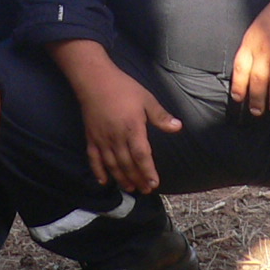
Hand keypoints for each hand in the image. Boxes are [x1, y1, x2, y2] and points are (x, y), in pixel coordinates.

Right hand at [73, 60, 181, 192]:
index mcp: (132, 128)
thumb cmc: (123, 88)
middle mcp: (116, 138)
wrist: (94, 80)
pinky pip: (94, 159)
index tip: (154, 183)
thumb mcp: (146, 99)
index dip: (148, 171)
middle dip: (137, 179)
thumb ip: (160, 116)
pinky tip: (104, 182)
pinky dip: (98, 172)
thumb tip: (178, 127)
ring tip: (130, 188)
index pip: (141, 156)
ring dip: (122, 178)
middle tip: (145, 190)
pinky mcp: (91, 138)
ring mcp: (102, 139)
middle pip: (128, 164)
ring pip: (112, 165)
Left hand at [231, 0, 269, 114]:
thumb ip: (252, 47)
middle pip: (258, 79)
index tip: (238, 99)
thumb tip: (248, 70)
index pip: (240, 68)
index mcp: (251, 42)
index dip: (238, 85)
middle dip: (256, 99)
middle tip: (257, 112)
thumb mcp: (257, 27)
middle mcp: (264, 49)